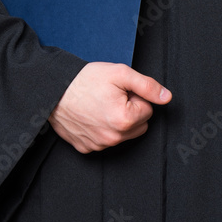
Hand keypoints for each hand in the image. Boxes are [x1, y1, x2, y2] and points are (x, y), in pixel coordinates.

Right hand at [48, 62, 171, 153]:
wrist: (53, 90)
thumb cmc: (85, 80)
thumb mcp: (120, 73)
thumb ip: (147, 86)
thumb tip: (167, 98)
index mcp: (124, 120)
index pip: (148, 109)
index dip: (136, 96)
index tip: (120, 90)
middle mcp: (113, 138)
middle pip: (139, 125)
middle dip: (131, 111)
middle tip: (113, 96)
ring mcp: (99, 146)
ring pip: (123, 135)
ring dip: (118, 121)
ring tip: (101, 104)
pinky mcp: (86, 148)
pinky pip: (105, 141)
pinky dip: (102, 129)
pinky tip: (91, 115)